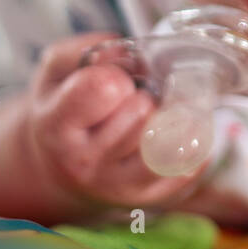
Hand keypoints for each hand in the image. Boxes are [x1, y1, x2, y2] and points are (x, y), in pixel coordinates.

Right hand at [25, 32, 209, 209]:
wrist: (60, 164)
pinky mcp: (148, 199)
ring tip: (156, 113)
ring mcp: (117, 186)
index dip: (115, 76)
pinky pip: (189, 164)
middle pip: (141, 111)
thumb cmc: (63, 109)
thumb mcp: (55, 71)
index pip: (103, 88)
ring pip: (168, 140)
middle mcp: (85, 163)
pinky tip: (176, 132)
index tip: (113, 82)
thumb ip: (83, 49)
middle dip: (143, 96)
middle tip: (133, 99)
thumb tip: (126, 52)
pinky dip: (192, 142)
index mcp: (57, 126)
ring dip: (171, 117)